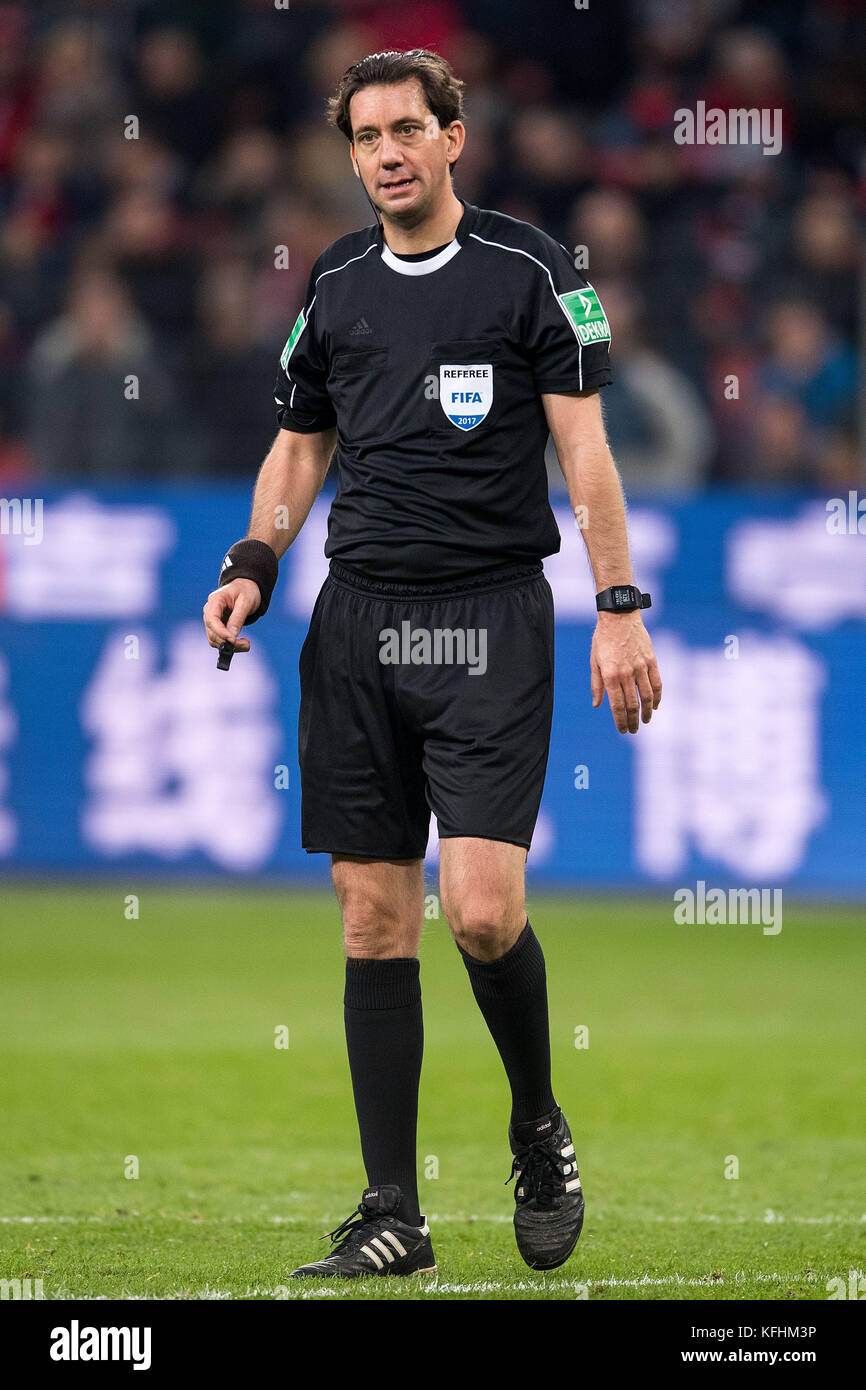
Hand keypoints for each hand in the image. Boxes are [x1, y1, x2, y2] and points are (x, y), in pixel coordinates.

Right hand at [202, 578, 260, 653]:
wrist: (246, 588)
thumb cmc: (246, 591)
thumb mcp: (246, 602)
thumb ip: (238, 618)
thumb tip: (232, 637)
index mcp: (215, 600)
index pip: (211, 619)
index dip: (220, 632)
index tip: (233, 640)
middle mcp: (210, 611)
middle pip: (212, 632)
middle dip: (227, 641)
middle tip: (246, 644)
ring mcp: (212, 620)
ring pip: (214, 639)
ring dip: (230, 646)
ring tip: (246, 644)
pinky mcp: (217, 627)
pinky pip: (219, 640)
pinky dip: (230, 645)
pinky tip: (242, 643)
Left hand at [590, 611, 661, 733]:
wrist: (619, 617)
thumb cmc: (603, 639)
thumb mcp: (594, 661)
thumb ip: (597, 685)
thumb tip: (597, 705)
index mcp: (610, 675)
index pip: (617, 706)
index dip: (620, 721)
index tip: (622, 730)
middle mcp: (626, 673)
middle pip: (633, 705)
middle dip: (633, 721)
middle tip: (633, 730)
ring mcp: (641, 667)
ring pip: (647, 697)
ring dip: (647, 713)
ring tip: (645, 721)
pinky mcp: (651, 660)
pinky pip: (657, 683)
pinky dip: (657, 697)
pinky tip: (655, 705)